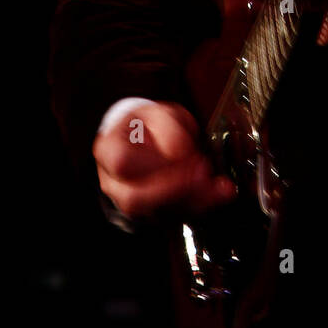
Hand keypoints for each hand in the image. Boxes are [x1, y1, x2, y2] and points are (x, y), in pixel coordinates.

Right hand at [92, 101, 235, 221]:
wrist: (147, 138)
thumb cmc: (149, 124)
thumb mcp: (158, 112)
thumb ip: (169, 128)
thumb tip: (179, 151)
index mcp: (108, 149)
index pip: (123, 163)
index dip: (155, 162)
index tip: (185, 154)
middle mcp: (114, 182)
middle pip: (136, 198)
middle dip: (176, 188)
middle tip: (204, 173)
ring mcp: (131, 203)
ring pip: (157, 213)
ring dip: (193, 200)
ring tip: (219, 185)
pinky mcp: (154, 214)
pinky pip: (175, 216)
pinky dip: (201, 206)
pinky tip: (219, 194)